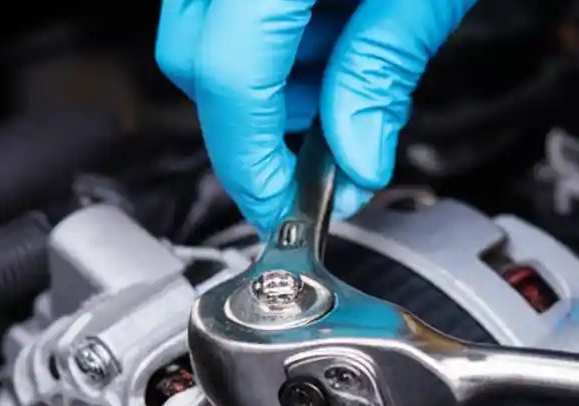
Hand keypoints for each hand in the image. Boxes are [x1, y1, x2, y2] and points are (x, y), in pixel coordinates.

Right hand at [156, 0, 476, 232]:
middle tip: (332, 154)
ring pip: (205, 34)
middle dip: (261, 127)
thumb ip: (382, 71)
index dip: (255, 163)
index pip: (227, 77)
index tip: (285, 213)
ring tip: (349, 80)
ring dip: (273, 81)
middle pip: (195, 60)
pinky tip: (335, 38)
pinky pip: (228, 4)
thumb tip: (357, 163)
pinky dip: (276, 38)